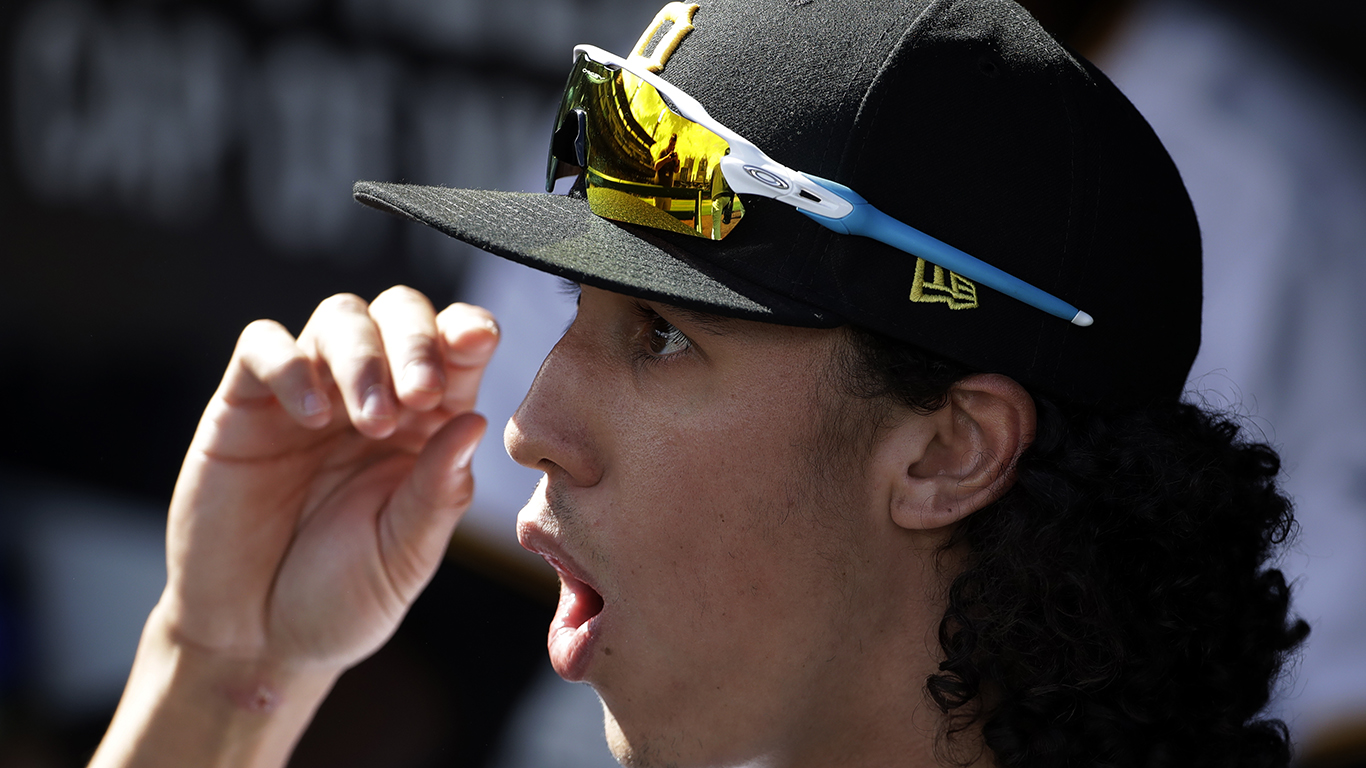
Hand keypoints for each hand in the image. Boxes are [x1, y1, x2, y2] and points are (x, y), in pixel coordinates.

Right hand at [159, 286, 496, 671]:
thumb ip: (439, 491)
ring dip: (362, 355)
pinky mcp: (243, 405)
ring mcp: (308, 395)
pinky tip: (311, 413)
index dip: (468, 331)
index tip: (477, 342)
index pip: (456, 351)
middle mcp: (372, 396)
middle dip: (416, 339)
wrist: (255, 641)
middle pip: (399, 313)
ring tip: (369, 421)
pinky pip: (261, 346)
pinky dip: (289, 362)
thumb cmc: (342, 597)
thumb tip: (475, 421)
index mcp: (427, 425)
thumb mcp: (404, 555)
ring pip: (339, 318)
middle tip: (419, 395)